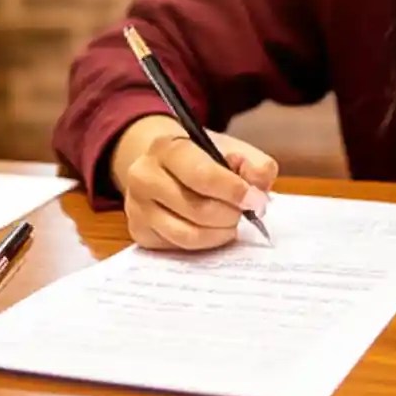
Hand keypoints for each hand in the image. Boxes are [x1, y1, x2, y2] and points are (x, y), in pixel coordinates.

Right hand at [111, 116, 277, 250]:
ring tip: (229, 222)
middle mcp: (144, 176)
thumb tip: (258, 193)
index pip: (201, 175)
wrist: (166, 166)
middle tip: (243, 212)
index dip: (233, 191)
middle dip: (230, 215)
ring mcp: (137, 207)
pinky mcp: (139, 232)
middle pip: (197, 209)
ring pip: (188, 235)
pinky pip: (178, 248)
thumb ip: (254, 164)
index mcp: (167, 148)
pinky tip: (210, 228)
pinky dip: (203, 242)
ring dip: (219, 233)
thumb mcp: (231, 149)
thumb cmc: (204, 158)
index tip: (255, 200)